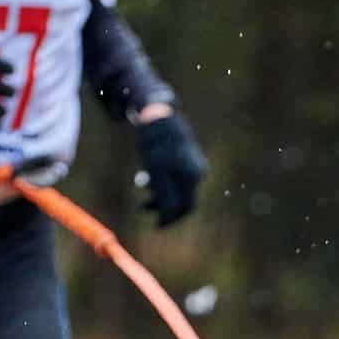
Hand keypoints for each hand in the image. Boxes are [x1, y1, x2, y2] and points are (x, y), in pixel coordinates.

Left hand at [134, 111, 206, 226]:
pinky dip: (162, 179)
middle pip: (182, 199)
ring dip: (159, 191)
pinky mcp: (186, 157)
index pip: (185, 207)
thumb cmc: (156, 143)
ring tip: (140, 182)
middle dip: (162, 205)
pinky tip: (149, 173)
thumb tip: (167, 216)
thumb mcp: (157, 172)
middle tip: (142, 207)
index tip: (155, 225)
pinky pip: (175, 176)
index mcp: (193, 176)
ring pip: (177, 187)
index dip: (170, 218)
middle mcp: (197, 171)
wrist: (157, 112)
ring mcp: (193, 163)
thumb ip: (164, 196)